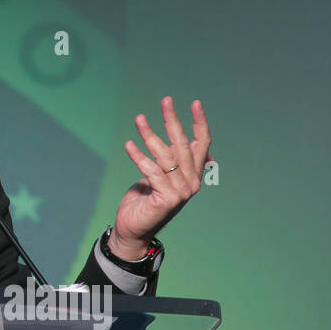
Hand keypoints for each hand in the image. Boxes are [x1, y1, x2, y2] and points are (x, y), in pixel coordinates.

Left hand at [113, 97, 212, 259]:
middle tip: (166, 100)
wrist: (134, 229)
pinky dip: (139, 156)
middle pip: (183, 144)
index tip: (196, 103)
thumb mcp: (160, 175)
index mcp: (193, 174)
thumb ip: (171, 161)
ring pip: (165, 156)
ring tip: (139, 119)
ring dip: (150, 134)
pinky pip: (151, 171)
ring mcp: (181, 192)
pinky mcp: (166, 199)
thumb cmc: (145, 200)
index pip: (202, 144)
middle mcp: (191, 182)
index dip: (200, 123)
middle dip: (173, 120)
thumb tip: (183, 142)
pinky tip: (128, 145)